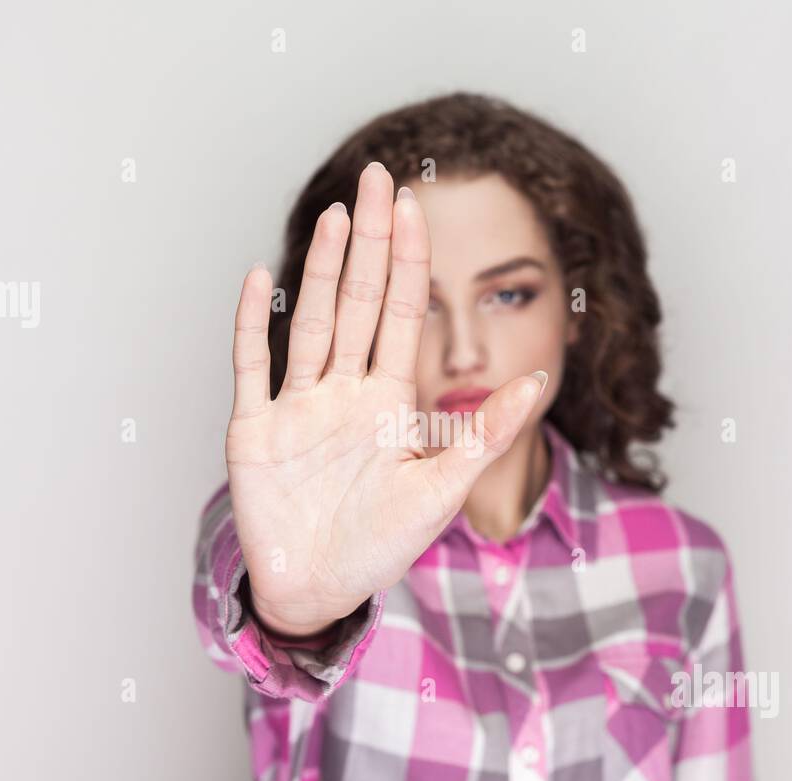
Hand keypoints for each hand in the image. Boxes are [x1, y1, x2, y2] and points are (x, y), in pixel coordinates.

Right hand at [225, 162, 545, 635]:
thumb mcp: (444, 488)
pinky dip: (252, 324)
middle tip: (375, 177)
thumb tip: (539, 381)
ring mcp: (298, 407)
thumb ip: (485, 433)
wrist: (319, 592)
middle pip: (359, 302)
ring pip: (312, 322)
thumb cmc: (380, 545)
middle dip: (371, 241)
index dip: (410, 261)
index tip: (414, 206)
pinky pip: (253, 367)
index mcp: (388, 402)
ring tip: (338, 216)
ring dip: (324, 269)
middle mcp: (343, 393)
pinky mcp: (256, 431)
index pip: (403, 316)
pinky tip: (262, 277)